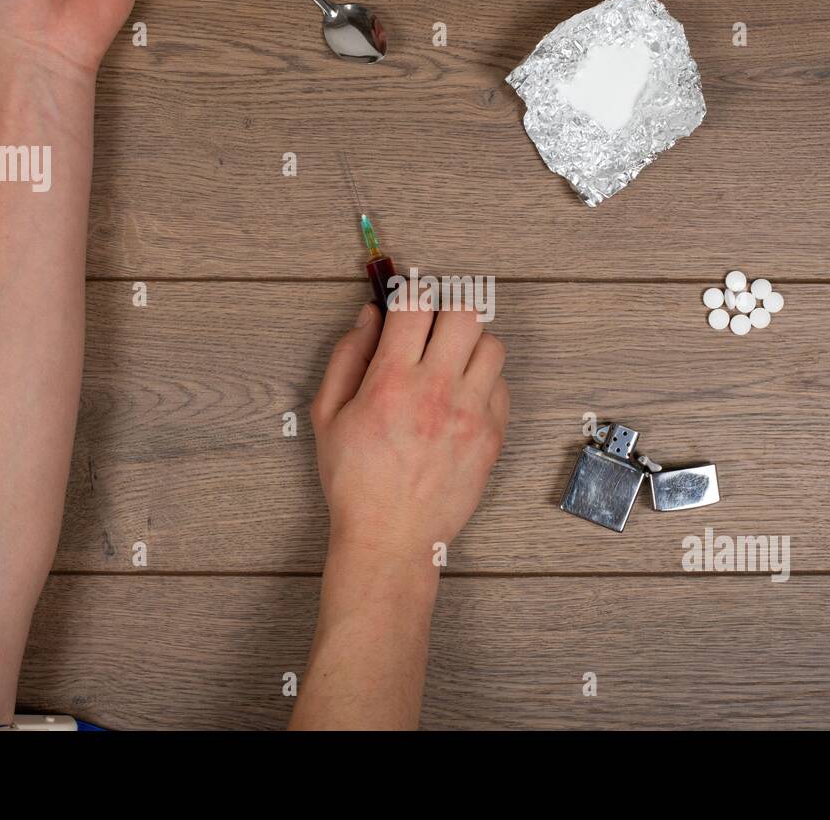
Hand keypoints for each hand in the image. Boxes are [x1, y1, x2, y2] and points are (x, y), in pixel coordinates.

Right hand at [311, 302, 509, 566]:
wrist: (390, 537)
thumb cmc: (354, 480)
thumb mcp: (327, 415)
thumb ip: (347, 356)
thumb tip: (369, 316)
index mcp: (391, 381)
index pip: (416, 304)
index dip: (411, 291)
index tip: (406, 300)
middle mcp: (437, 390)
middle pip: (466, 313)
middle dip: (447, 309)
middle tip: (432, 326)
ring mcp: (471, 414)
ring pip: (493, 345)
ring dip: (471, 344)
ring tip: (450, 361)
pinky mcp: (492, 436)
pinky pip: (502, 386)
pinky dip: (484, 381)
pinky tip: (461, 396)